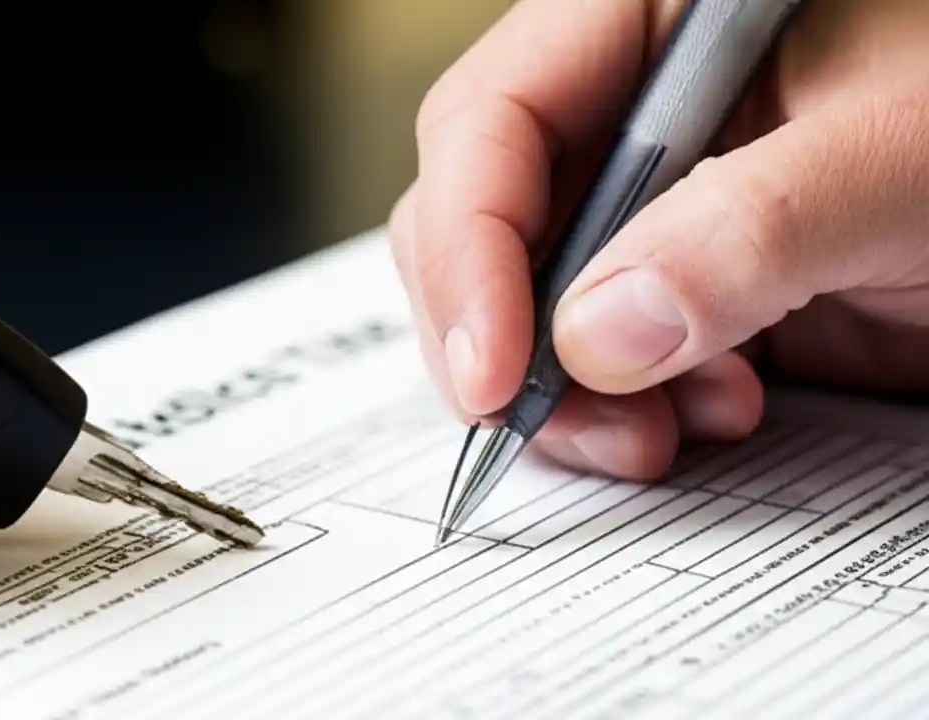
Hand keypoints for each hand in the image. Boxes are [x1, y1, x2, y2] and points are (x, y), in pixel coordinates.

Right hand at [392, 0, 928, 477]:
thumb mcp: (898, 157)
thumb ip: (749, 233)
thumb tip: (597, 336)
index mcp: (652, 22)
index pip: (489, 123)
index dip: (468, 249)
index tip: (492, 373)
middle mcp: (633, 110)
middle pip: (482, 220)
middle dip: (506, 338)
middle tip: (555, 424)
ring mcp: (655, 201)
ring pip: (528, 301)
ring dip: (570, 391)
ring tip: (661, 433)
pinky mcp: (686, 280)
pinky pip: (600, 352)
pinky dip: (627, 407)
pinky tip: (710, 412)